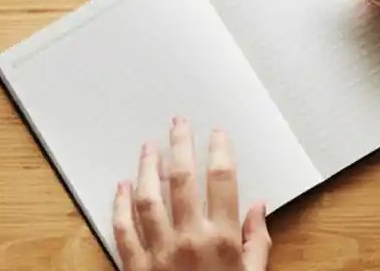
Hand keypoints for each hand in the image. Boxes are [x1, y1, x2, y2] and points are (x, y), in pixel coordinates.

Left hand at [113, 117, 270, 270]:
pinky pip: (123, 228)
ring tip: (149, 147)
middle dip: (181, 145)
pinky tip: (123, 186)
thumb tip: (259, 207)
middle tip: (179, 124)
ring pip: (147, 198)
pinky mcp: (135, 267)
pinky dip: (120, 204)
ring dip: (147, 168)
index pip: (222, 180)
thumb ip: (257, 242)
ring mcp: (159, 252)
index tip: (217, 134)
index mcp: (221, 240)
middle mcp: (189, 240)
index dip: (220, 151)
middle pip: (181, 178)